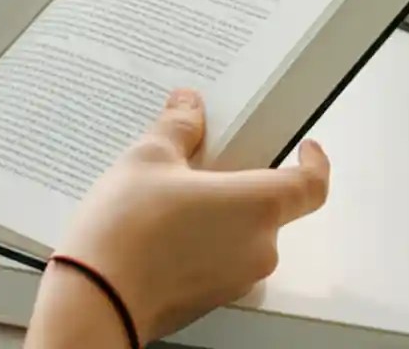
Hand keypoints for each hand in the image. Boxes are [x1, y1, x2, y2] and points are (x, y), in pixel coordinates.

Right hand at [26, 89, 329, 346]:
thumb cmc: (126, 232)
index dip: (314, 164)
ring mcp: (234, 279)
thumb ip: (178, 128)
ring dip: (215, 215)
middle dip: (237, 184)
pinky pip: (216, 260)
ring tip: (165, 196)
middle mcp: (258, 248)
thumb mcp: (149, 159)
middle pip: (267, 207)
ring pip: (239, 235)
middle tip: (199, 162)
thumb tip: (188, 108)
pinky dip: (198, 242)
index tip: (306, 149)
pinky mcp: (208, 299)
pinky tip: (157, 229)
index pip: (312, 185)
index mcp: (258, 206)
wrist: (95, 300)